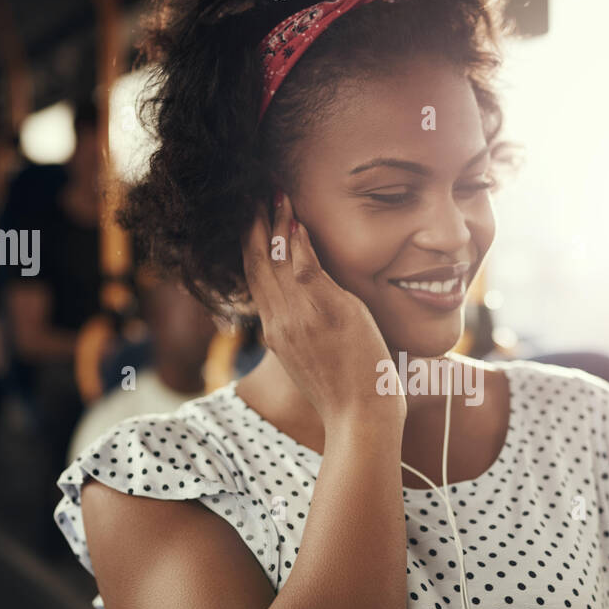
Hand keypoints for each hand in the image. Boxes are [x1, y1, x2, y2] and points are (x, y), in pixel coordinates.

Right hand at [242, 195, 405, 429]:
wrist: (360, 417)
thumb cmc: (346, 394)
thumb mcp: (314, 359)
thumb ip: (303, 332)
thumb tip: (306, 315)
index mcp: (276, 333)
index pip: (254, 281)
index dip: (248, 247)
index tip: (248, 220)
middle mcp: (280, 321)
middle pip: (255, 264)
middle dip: (250, 225)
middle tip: (249, 193)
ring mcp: (301, 315)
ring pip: (274, 260)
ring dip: (272, 222)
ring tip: (271, 192)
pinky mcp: (327, 310)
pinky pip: (304, 266)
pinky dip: (297, 241)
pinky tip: (295, 220)